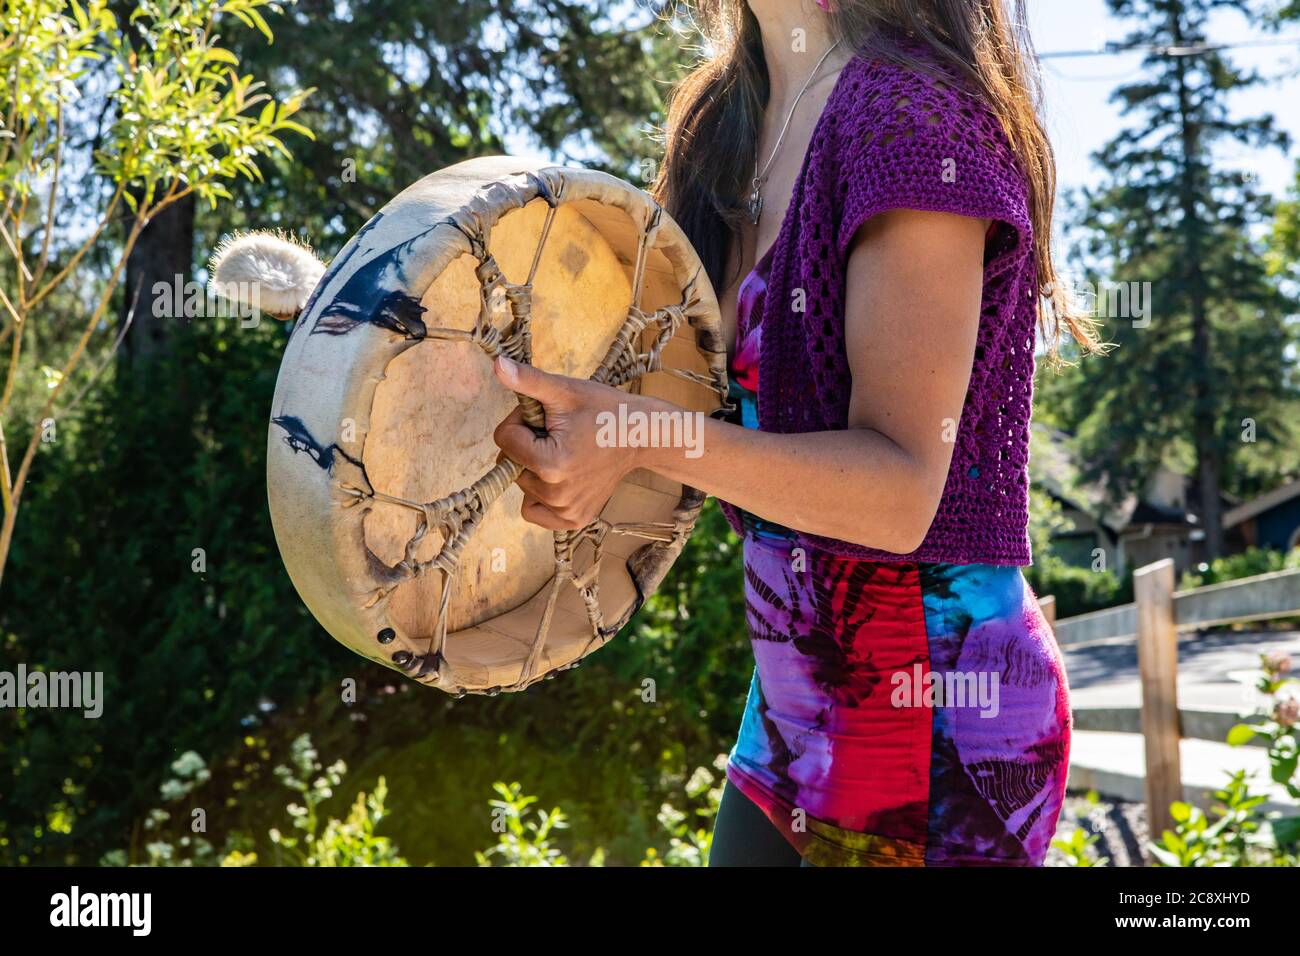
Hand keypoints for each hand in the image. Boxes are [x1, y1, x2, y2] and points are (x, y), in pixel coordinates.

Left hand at [491, 355, 648, 531]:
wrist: (641, 436)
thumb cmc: (604, 409)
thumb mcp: (565, 391)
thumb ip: (528, 381)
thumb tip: (496, 364)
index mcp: (551, 464)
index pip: (504, 439)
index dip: (522, 421)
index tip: (548, 417)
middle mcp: (556, 494)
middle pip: (511, 464)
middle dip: (527, 445)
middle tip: (559, 434)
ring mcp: (566, 510)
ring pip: (522, 485)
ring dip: (534, 467)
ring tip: (566, 452)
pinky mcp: (573, 519)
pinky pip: (534, 510)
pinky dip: (540, 494)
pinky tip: (562, 476)